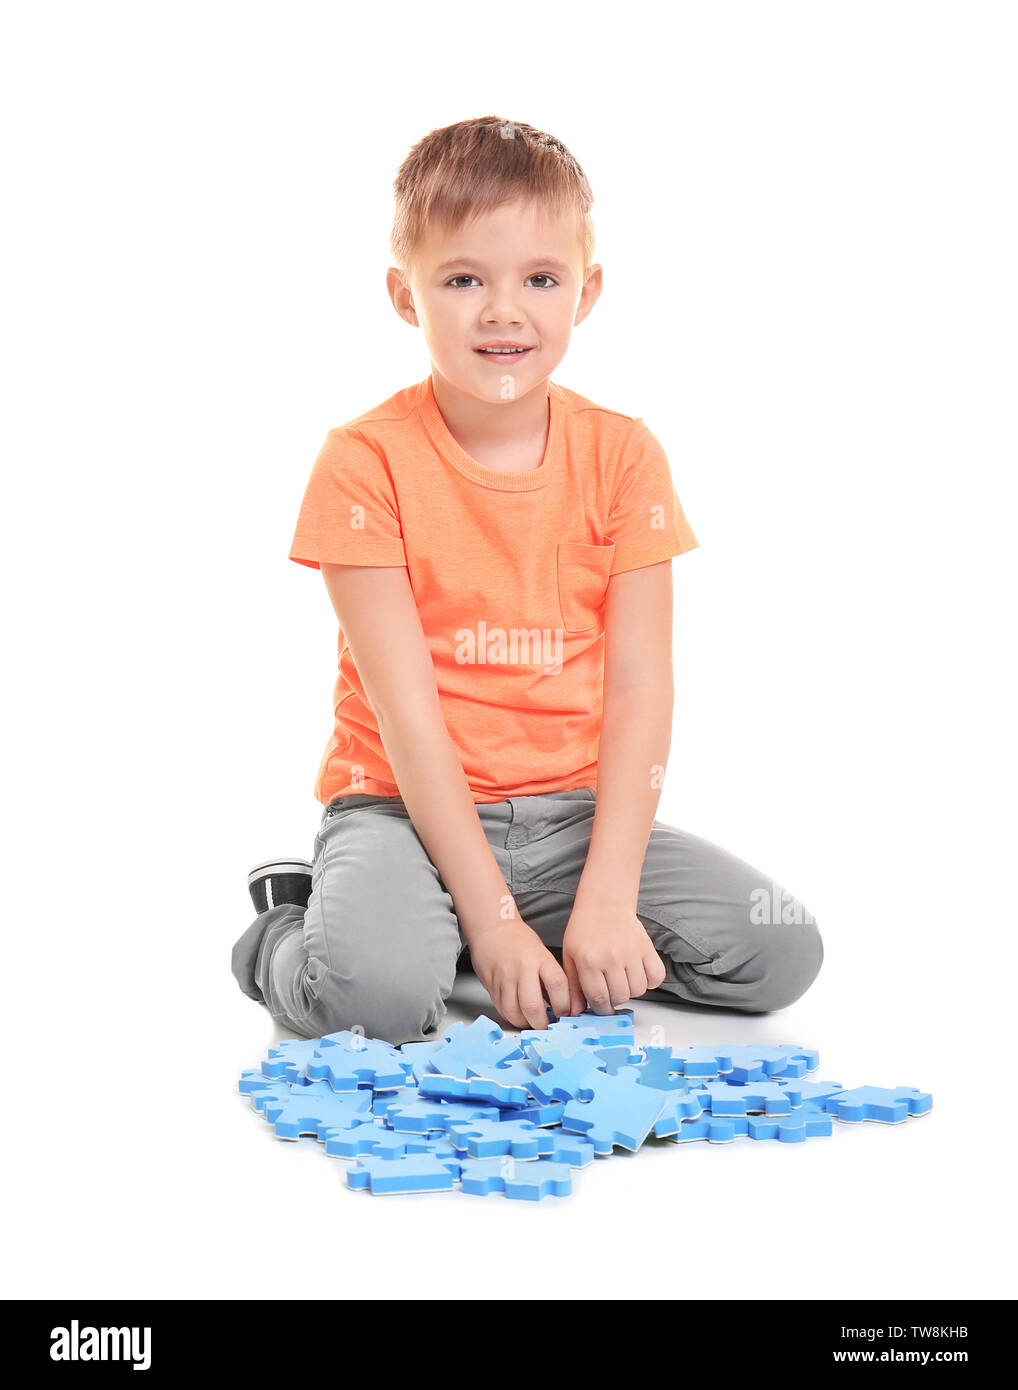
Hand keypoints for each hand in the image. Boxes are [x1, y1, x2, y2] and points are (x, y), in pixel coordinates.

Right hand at [466, 916, 584, 1029]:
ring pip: (514, 1012)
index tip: (566, 1013)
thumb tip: (564, 1005)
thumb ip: (551, 978)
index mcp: (539, 958)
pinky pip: (502, 1009)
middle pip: (532, 1006)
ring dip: (526, 1023)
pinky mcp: (491, 986)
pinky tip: (519, 1014)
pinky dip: (512, 1017)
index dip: (564, 1005)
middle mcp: (522, 968)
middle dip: (542, 1023)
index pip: (557, 985)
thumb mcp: (542, 954)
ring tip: (533, 1022)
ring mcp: (504, 978)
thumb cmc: (519, 941)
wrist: (491, 929)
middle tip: (547, 1025)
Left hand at [562, 901, 666, 1013]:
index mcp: (589, 960)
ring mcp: (631, 952)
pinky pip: (656, 977)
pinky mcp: (647, 947)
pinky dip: (650, 981)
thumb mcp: (570, 956)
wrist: (603, 903)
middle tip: (610, 989)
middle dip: (614, 999)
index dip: (601, 1009)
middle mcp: (611, 957)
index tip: (602, 1007)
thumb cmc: (584, 929)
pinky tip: (638, 974)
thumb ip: (572, 986)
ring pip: (638, 990)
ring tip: (622, 979)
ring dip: (631, 990)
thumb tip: (574, 1012)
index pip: (599, 999)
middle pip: (620, 997)